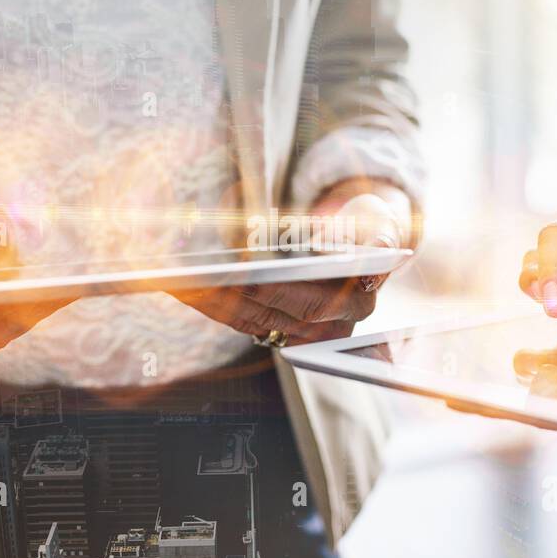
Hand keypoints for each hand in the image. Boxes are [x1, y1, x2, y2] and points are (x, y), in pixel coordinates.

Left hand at [174, 179, 411, 344]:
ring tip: (174, 279)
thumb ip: (382, 236)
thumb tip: (378, 247)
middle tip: (190, 275)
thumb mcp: (382, 224)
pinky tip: (181, 288)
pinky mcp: (282, 330)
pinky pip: (243, 320)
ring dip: (210, 300)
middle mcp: (334, 326)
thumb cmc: (369, 228)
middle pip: (271, 312)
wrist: (371, 245)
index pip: (311, 301)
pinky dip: (211, 304)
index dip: (274, 292)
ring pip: (251, 319)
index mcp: (359, 299)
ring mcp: (306, 333)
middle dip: (227, 294)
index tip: (240, 275)